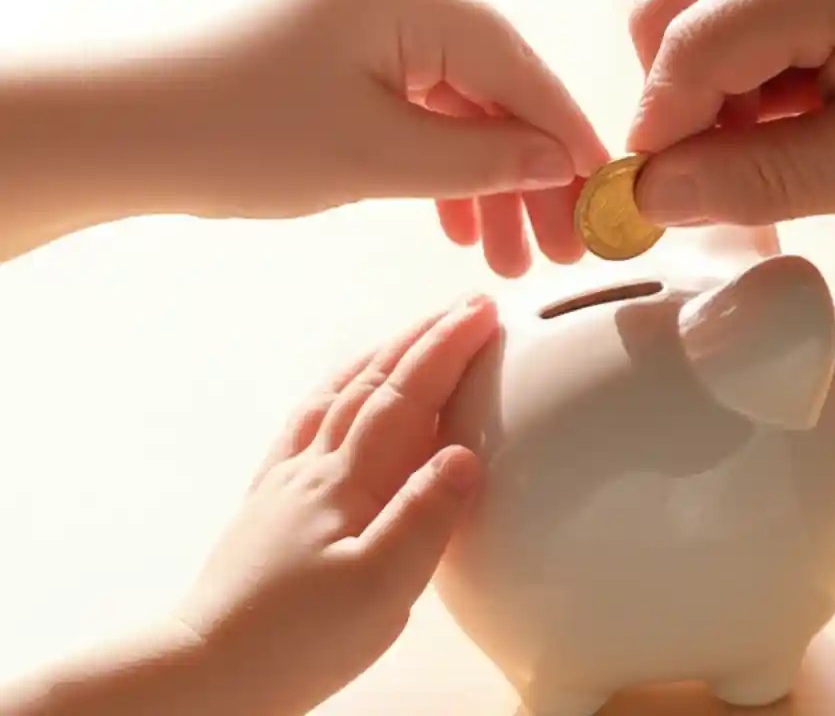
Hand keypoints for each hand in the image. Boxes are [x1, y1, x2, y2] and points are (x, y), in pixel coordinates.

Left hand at [0, 0, 608, 274]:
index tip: (602, 199)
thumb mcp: (376, 154)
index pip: (521, 73)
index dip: (568, 142)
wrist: (120, 128)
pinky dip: (442, 169)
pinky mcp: (345, 65)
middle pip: (498, 93)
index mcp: (412, 2)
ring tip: (506, 257)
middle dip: (530, 176)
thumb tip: (552, 163)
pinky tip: (457, 222)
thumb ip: (479, 158)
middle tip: (557, 249)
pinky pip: (419, 114)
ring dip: (488, 183)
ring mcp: (369, 35)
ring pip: (461, 111)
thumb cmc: (233, 127)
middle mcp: (399, 6)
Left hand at [173, 295, 497, 714]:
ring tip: (412, 333)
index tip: (483, 313)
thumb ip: (425, 518)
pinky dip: (335, 390)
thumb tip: (464, 456)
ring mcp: (288, 481)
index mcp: (347, 482)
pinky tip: (338, 394)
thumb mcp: (380, 590)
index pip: (407, 396)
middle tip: (464, 307)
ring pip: (338, 394)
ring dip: (381, 354)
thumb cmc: (295, 641)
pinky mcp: (271, 503)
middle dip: (423, 337)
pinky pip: (307, 423)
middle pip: (373, 381)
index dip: (447, 349)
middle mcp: (315, 467)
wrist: (208, 671)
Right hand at [623, 0, 834, 223]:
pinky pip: (730, 22)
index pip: (689, 48)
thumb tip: (653, 195)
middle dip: (679, 110)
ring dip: (708, 98)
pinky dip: (739, 81)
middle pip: (668, 20)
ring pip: (689, 21)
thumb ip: (759, 178)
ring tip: (781, 143)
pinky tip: (794, 115)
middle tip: (729, 177)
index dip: (658, 134)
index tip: (651, 205)